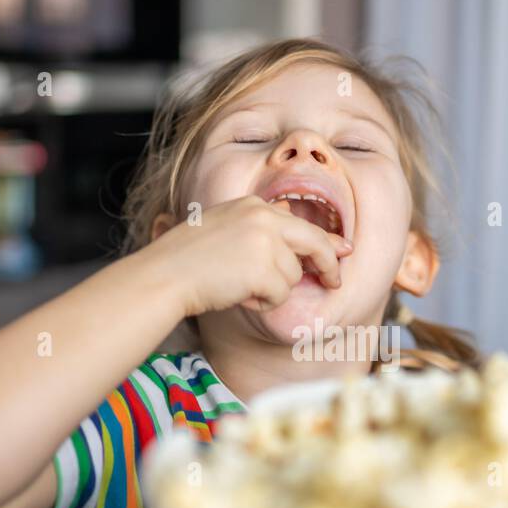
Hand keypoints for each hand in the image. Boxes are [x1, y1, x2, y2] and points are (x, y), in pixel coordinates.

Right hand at [147, 195, 353, 316]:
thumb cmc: (186, 258)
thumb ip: (258, 226)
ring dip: (272, 289)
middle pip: (314, 242)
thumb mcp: (224, 227)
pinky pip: (280, 296)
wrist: (166, 275)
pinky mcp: (264, 268)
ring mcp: (265, 241)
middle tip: (335, 281)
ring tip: (239, 285)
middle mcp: (263, 217)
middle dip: (329, 264)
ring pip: (293, 276)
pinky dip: (262, 302)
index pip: (300, 222)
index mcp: (253, 205)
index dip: (325, 240)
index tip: (342, 250)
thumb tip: (291, 222)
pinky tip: (238, 294)